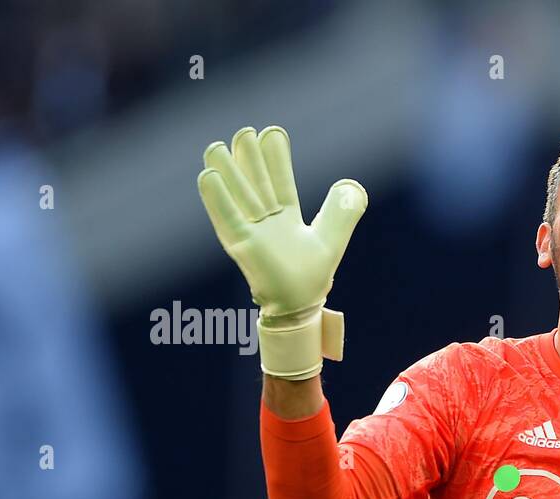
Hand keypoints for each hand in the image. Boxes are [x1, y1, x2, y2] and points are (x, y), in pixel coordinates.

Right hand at [198, 126, 366, 377]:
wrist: (299, 306)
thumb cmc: (312, 276)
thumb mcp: (332, 238)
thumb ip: (342, 213)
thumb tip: (353, 187)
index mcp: (286, 217)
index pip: (280, 181)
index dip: (276, 159)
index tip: (271, 132)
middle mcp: (266, 221)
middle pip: (256, 183)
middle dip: (250, 159)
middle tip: (243, 131)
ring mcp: (251, 231)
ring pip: (238, 196)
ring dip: (227, 171)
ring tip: (215, 146)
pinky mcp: (241, 245)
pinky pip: (227, 218)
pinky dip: (217, 199)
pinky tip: (207, 176)